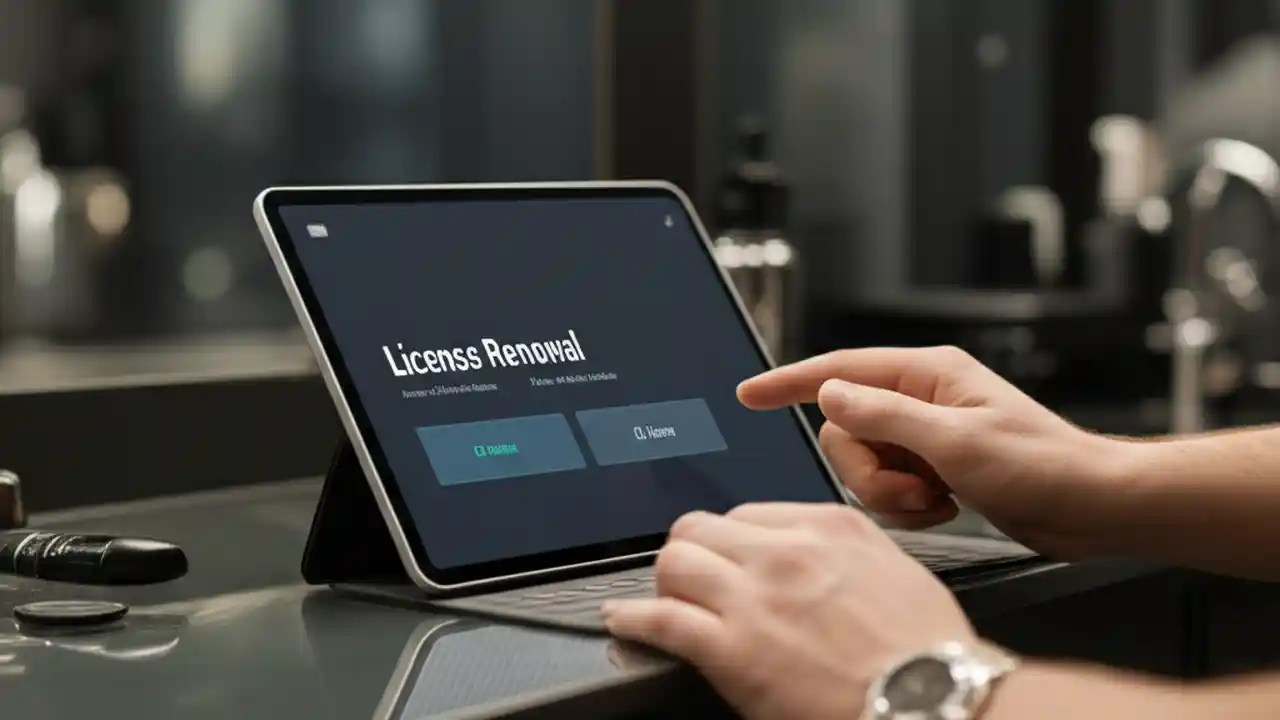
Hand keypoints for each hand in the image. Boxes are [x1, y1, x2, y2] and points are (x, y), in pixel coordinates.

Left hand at [602, 503, 974, 719]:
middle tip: (694, 579)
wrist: (933, 699)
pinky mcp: (730, 648)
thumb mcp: (893, 570)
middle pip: (700, 528)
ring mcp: (753, 597)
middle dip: (693, 553)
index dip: (731, 541)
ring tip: (665, 600)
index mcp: (827, 526)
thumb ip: (842, 553)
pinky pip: (661, 617)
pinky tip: (624, 620)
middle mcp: (784, 551)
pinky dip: (633, 618)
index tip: (727, 557)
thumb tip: (812, 557)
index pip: (747, 513)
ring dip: (667, 583)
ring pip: (674, 562)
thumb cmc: (927, 650)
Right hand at [738, 346, 1124, 556]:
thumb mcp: (956, 442)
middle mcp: (921, 399)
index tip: (749, 396)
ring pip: (863, 465)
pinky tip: (947, 507)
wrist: (1092, 508)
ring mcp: (926, 435)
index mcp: (927, 375)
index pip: (840, 370)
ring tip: (938, 501)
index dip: (790, 382)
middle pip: (845, 431)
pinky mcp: (934, 468)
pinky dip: (909, 507)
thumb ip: (885, 416)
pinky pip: (889, 488)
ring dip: (891, 494)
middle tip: (914, 489)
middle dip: (868, 471)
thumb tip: (828, 395)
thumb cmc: (1042, 466)